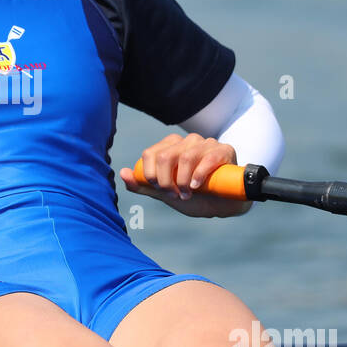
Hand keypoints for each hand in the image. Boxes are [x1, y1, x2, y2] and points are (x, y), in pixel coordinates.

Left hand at [118, 133, 251, 217]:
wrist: (223, 205)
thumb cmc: (194, 196)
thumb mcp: (165, 193)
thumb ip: (143, 185)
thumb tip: (122, 172)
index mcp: (171, 146)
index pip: (150, 154)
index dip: (152, 175)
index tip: (162, 191)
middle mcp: (188, 141)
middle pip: (165, 156)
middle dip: (166, 181)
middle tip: (175, 195)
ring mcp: (207, 143)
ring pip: (186, 157)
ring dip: (183, 181)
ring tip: (188, 194)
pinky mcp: (224, 150)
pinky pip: (207, 158)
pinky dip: (199, 176)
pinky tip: (197, 187)